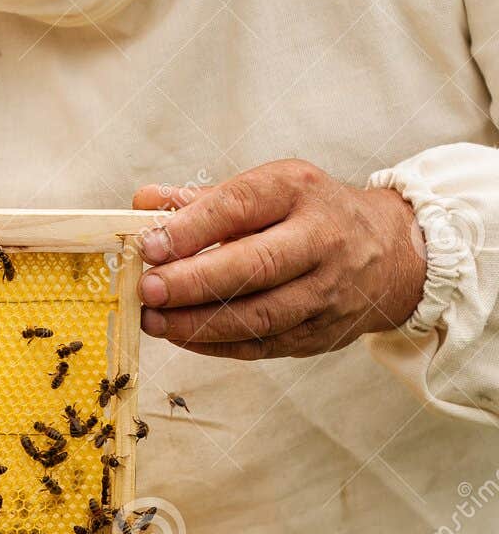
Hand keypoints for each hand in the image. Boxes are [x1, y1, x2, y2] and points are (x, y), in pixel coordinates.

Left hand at [131, 159, 425, 359]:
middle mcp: (322, 239)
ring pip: (259, 315)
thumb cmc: (310, 214)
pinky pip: (262, 344)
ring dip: (198, 322)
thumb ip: (204, 200)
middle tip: (148, 290)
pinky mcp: (322, 332)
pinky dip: (215, 344)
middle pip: (255, 266)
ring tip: (153, 320)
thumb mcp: (268, 189)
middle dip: (194, 282)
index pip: (242, 206)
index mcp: (300, 191)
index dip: (192, 228)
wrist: (392, 252)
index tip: (149, 245)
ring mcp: (327, 291)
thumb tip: (142, 203)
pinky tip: (180, 336)